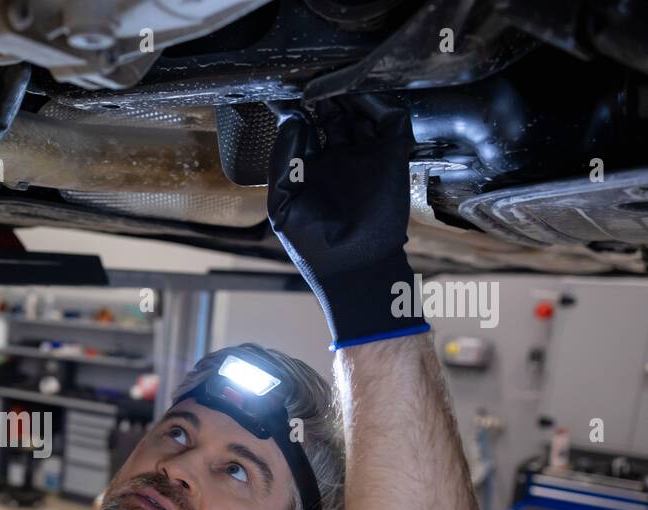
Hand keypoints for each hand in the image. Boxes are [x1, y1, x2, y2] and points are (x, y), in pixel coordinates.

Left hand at [266, 93, 428, 349]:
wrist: (353, 267)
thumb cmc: (312, 245)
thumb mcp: (283, 203)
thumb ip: (283, 161)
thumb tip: (290, 121)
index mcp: (309, 167)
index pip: (303, 126)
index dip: (294, 107)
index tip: (283, 87)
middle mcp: (338, 155)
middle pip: (331, 111)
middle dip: (321, 93)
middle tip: (310, 77)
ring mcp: (365, 153)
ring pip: (359, 109)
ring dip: (347, 92)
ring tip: (332, 80)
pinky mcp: (391, 154)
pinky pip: (388, 120)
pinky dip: (377, 102)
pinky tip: (359, 93)